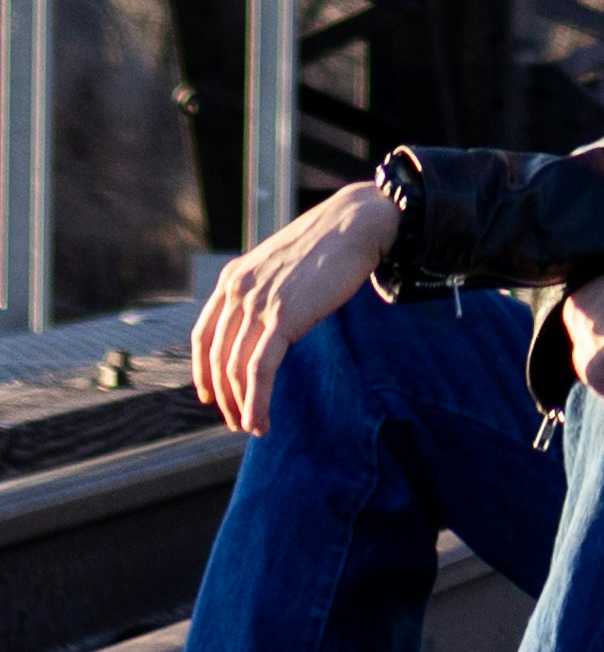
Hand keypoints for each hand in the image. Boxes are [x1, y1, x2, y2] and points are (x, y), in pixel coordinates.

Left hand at [192, 184, 401, 436]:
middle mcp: (237, 291)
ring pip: (236, 369)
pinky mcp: (282, 317)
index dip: (202, 371)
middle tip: (237, 420)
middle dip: (225, 396)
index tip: (211, 395)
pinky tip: (261, 421)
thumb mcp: (280, 265)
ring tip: (252, 426)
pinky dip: (257, 401)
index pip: (204, 335)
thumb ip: (265, 289)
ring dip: (241, 406)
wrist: (353, 225)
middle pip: (218, 358)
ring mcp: (257, 303)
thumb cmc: (326, 244)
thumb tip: (267, 319)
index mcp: (233, 278)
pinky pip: (259, 370)